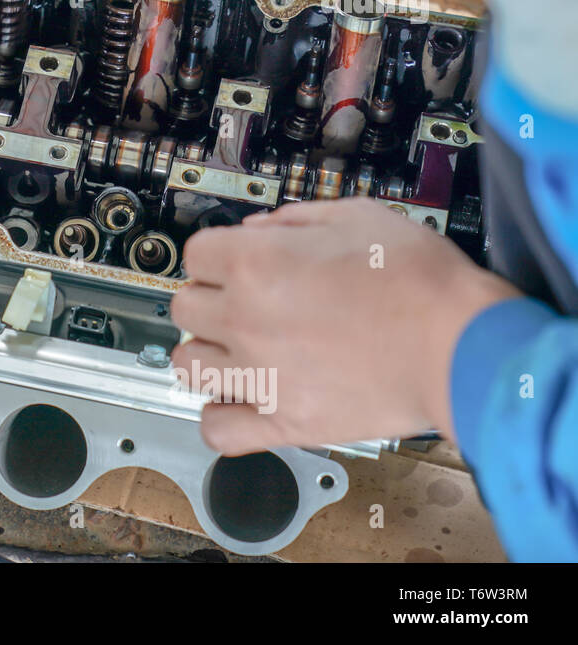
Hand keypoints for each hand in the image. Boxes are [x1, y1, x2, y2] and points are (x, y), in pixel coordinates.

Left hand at [170, 198, 517, 454]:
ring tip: (235, 350)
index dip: (217, 253)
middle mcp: (244, 318)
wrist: (460, 345)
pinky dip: (220, 418)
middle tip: (239, 302)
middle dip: (209, 298)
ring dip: (206, 353)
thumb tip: (259, 228)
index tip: (233, 261)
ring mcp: (259, 374)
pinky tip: (240, 402)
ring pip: (187, 365)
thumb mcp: (356, 216)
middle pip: (184, 306)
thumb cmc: (420, 281)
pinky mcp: (284, 422)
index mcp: (255, 262)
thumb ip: (294, 219)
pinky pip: (217, 429)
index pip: (196, 254)